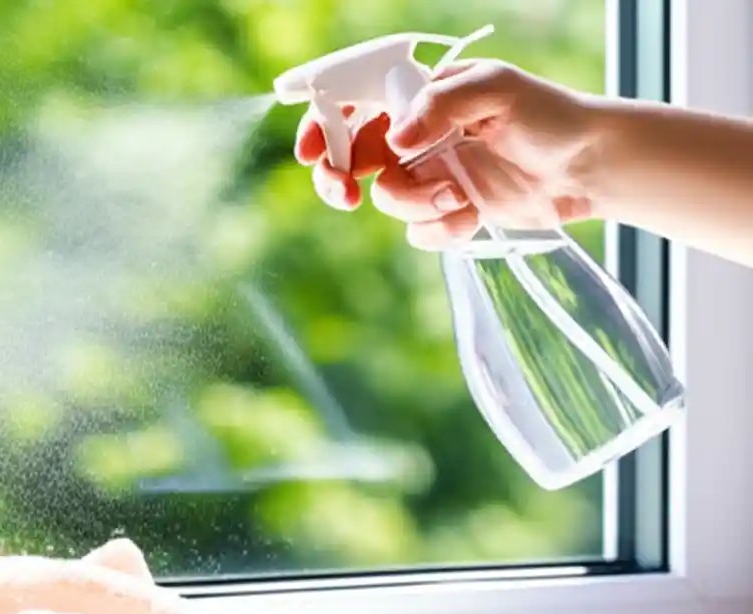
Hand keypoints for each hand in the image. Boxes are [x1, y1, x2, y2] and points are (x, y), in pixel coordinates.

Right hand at [295, 60, 600, 248]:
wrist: (590, 167)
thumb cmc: (550, 116)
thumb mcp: (499, 90)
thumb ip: (442, 104)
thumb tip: (395, 139)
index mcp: (418, 97)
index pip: (352, 104)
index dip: (321, 126)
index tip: (313, 153)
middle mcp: (415, 136)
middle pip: (349, 158)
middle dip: (339, 179)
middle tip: (347, 195)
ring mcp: (429, 175)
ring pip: (386, 199)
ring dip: (414, 204)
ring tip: (457, 196)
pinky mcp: (447, 212)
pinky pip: (417, 232)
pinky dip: (438, 231)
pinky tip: (472, 218)